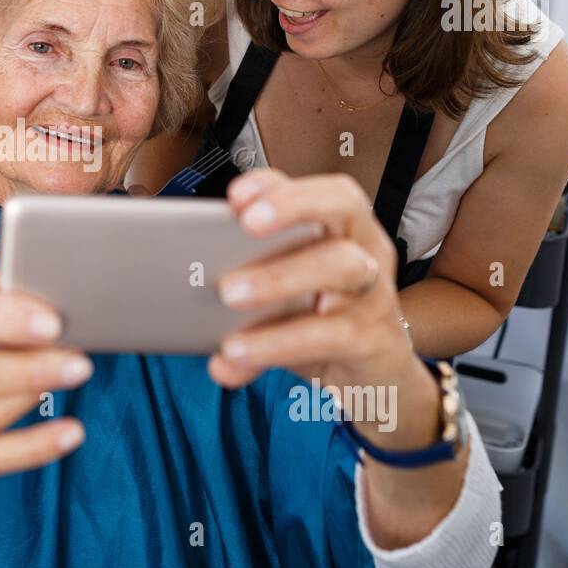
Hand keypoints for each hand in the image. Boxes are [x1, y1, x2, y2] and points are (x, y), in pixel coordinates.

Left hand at [212, 170, 437, 448]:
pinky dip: (276, 343)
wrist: (380, 381)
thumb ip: (246, 294)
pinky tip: (238, 354)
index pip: (321, 188)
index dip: (281, 186)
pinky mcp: (373, 340)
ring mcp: (376, 293)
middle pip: (343, 208)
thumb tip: (187, 311)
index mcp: (345, 229)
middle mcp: (368, 250)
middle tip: (245, 224)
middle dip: (292, 206)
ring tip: (229, 294)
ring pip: (341, 266)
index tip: (236, 195)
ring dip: (280, 276)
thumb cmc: (326, 323)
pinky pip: (327, 335)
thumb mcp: (288, 300)